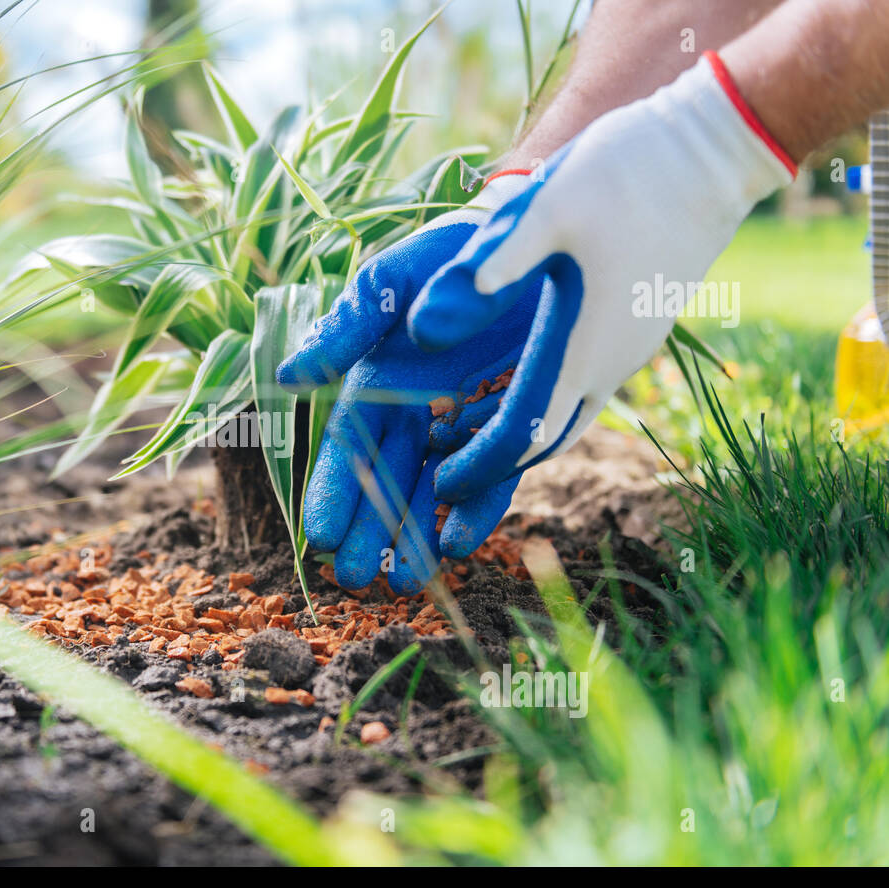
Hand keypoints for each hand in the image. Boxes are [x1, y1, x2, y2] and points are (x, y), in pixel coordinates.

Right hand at [277, 174, 545, 594]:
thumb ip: (349, 324)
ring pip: (434, 490)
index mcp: (378, 379)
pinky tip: (459, 543)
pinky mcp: (518, 424)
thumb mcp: (394, 279)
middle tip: (353, 580)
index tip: (316, 535)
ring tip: (403, 582)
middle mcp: (419, 409)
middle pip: (385, 481)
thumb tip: (291, 374)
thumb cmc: (453, 251)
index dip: (331, 490)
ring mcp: (468, 420)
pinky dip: (478, 509)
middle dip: (367, 531)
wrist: (539, 234)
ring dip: (415, 535)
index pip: (346, 446)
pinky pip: (495, 475)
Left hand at [407, 52, 794, 504]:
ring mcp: (628, 348)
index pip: (520, 434)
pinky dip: (542, 406)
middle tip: (442, 489)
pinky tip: (510, 390)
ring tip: (461, 445)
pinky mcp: (635, 327)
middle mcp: (608, 365)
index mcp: (578, 349)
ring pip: (567, 418)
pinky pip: (583, 390)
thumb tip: (421, 333)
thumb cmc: (626, 173)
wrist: (714, 149)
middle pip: (544, 440)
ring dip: (516, 438)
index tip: (436, 491)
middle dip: (492, 468)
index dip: (477, 468)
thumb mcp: (544, 210)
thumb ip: (484, 271)